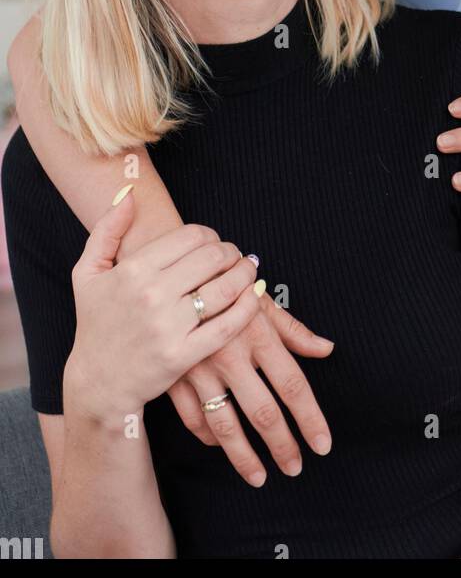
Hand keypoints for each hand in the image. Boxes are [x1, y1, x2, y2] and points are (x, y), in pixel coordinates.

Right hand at [67, 190, 261, 417]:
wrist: (97, 382)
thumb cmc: (96, 323)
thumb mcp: (88, 273)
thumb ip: (106, 230)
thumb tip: (129, 194)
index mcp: (133, 270)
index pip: (191, 236)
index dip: (210, 235)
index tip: (213, 242)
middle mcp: (152, 295)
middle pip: (212, 258)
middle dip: (231, 252)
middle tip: (235, 255)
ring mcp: (169, 326)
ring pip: (226, 288)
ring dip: (245, 273)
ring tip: (248, 270)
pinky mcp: (183, 355)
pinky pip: (229, 324)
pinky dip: (249, 306)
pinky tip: (255, 295)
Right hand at [166, 293, 334, 485]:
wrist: (171, 274)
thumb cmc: (224, 285)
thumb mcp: (261, 300)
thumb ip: (293, 329)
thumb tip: (326, 349)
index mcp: (257, 333)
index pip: (292, 385)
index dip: (310, 418)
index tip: (322, 445)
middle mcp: (230, 354)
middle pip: (263, 412)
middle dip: (282, 445)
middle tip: (294, 467)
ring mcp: (198, 368)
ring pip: (225, 424)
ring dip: (244, 456)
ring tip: (260, 476)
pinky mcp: (173, 376)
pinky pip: (191, 418)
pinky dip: (207, 437)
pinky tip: (220, 445)